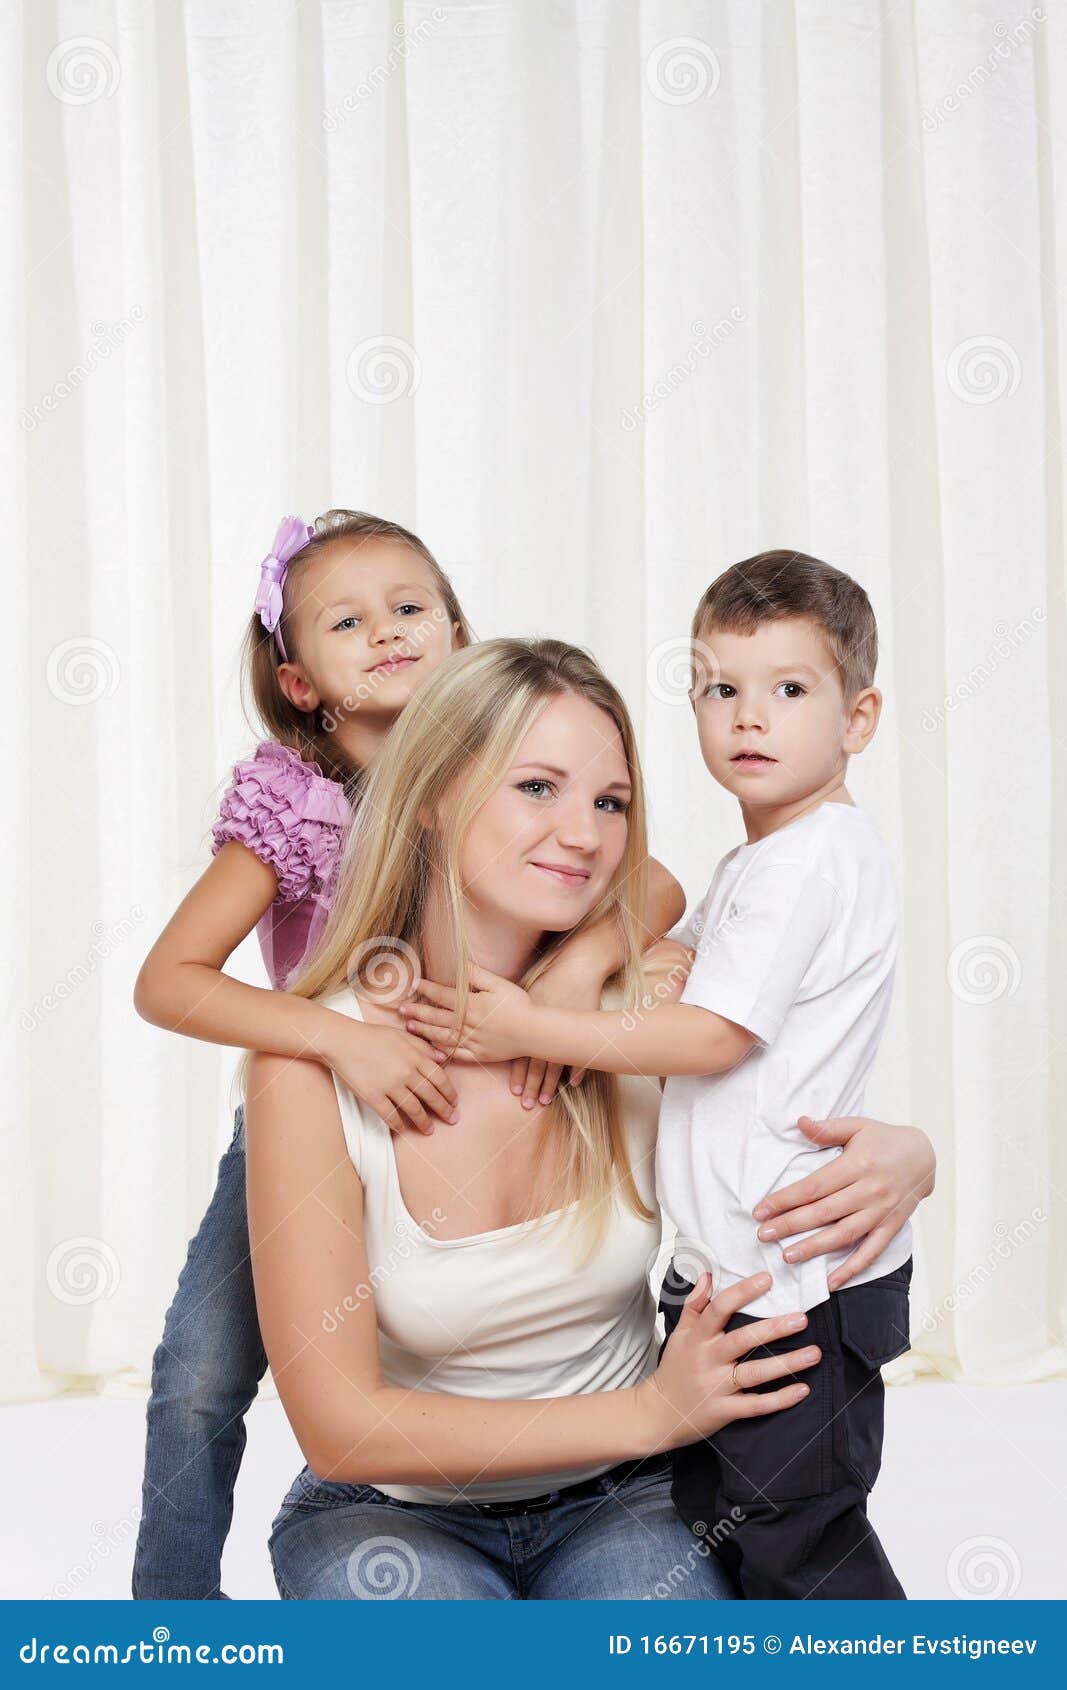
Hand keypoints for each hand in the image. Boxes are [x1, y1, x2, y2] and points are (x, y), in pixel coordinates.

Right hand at [324, 1017, 457, 1136]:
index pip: (440, 1079)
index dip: (449, 1093)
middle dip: (444, 1110)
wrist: (342, 1041)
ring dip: (423, 1122)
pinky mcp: (373, 1096)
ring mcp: (389, 1085)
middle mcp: (406, 1072)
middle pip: (430, 1096)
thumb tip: (443, 1059)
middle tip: (452, 1120)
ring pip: (413, 1109)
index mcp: (415, 1056)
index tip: (454, 1103)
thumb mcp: (402, 1035)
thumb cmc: (372, 1036)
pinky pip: (390, 1115)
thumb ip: (424, 1047)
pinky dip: (399, 1124)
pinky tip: (404, 1129)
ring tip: (430, 1130)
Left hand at [399, 964, 533, 1065]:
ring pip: (442, 1036)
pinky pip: (456, 1054)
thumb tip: (460, 963)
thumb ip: (477, 975)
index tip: (414, 986)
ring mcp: (472, 1041)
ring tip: (409, 1027)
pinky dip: (442, 1052)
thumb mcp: (498, 984)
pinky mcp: (479, 1055)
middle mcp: (467, 1024)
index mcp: (471, 1005)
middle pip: (437, 1017)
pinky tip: (431, 1048)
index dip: (427, 990)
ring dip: (424, 1031)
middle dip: (417, 1012)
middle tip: (400, 1010)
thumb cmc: (519, 1005)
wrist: (534, 1032)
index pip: (443, 995)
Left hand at [511, 962, 601, 1109]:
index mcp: (528, 1023)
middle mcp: (544, 1030)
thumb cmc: (549, 980)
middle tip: (527, 1105)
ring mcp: (563, 1031)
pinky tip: (573, 1084)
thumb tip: (487, 1021)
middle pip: (536, 1064)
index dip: (518, 1074)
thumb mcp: (521, 991)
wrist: (576, 970)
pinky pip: (578, 1054)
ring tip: (544, 1100)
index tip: (515, 1091)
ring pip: (555, 1063)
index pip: (520, 1054)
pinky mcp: (580, 1029)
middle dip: (532, 1086)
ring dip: (550, 1084)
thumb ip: (507, 1009)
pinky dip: (577, 1070)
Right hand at [635, 1272, 818, 1451]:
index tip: (767, 1279)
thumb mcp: (679, 1333)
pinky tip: (802, 1390)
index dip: (742, 1292)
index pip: (719, 1308)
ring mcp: (716, 1387)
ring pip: (754, 1373)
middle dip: (774, 1328)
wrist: (658, 1414)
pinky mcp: (725, 1411)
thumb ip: (695, 1304)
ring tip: (813, 1353)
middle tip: (802, 1318)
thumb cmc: (674, 1370)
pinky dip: (780, 1399)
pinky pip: (756, 1405)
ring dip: (786, 1364)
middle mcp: (708, 1360)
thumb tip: (708, 1275)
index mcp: (697, 1337)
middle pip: (743, 1340)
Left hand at [753, 1115, 935, 1290]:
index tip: (761, 1210)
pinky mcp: (891, 1226)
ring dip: (815, 1248)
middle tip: (763, 1235)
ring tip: (788, 1256)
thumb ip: (828, 1128)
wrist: (924, 1156)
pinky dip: (852, 1268)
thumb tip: (799, 1122)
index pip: (814, 1186)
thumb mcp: (857, 1126)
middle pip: (824, 1212)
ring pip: (844, 1235)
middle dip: (790, 1225)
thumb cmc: (885, 1139)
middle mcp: (870, 1191)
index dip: (785, 1199)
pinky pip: (871, 1251)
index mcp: (857, 1165)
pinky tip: (831, 1281)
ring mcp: (882, 1211)